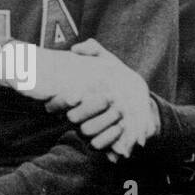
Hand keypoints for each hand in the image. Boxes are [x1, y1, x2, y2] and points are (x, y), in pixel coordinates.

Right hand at [59, 39, 158, 159]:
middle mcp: (78, 115)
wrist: (137, 99)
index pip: (56, 103)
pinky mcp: (101, 141)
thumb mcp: (106, 60)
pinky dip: (110, 137)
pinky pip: (98, 145)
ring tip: (120, 110)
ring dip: (103, 122)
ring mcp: (88, 129)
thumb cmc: (118, 76)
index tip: (76, 94)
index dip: (60, 101)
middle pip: (73, 118)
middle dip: (91, 108)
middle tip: (109, 97)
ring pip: (86, 131)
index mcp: (74, 98)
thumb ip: (92, 50)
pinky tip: (122, 127)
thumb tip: (76, 48)